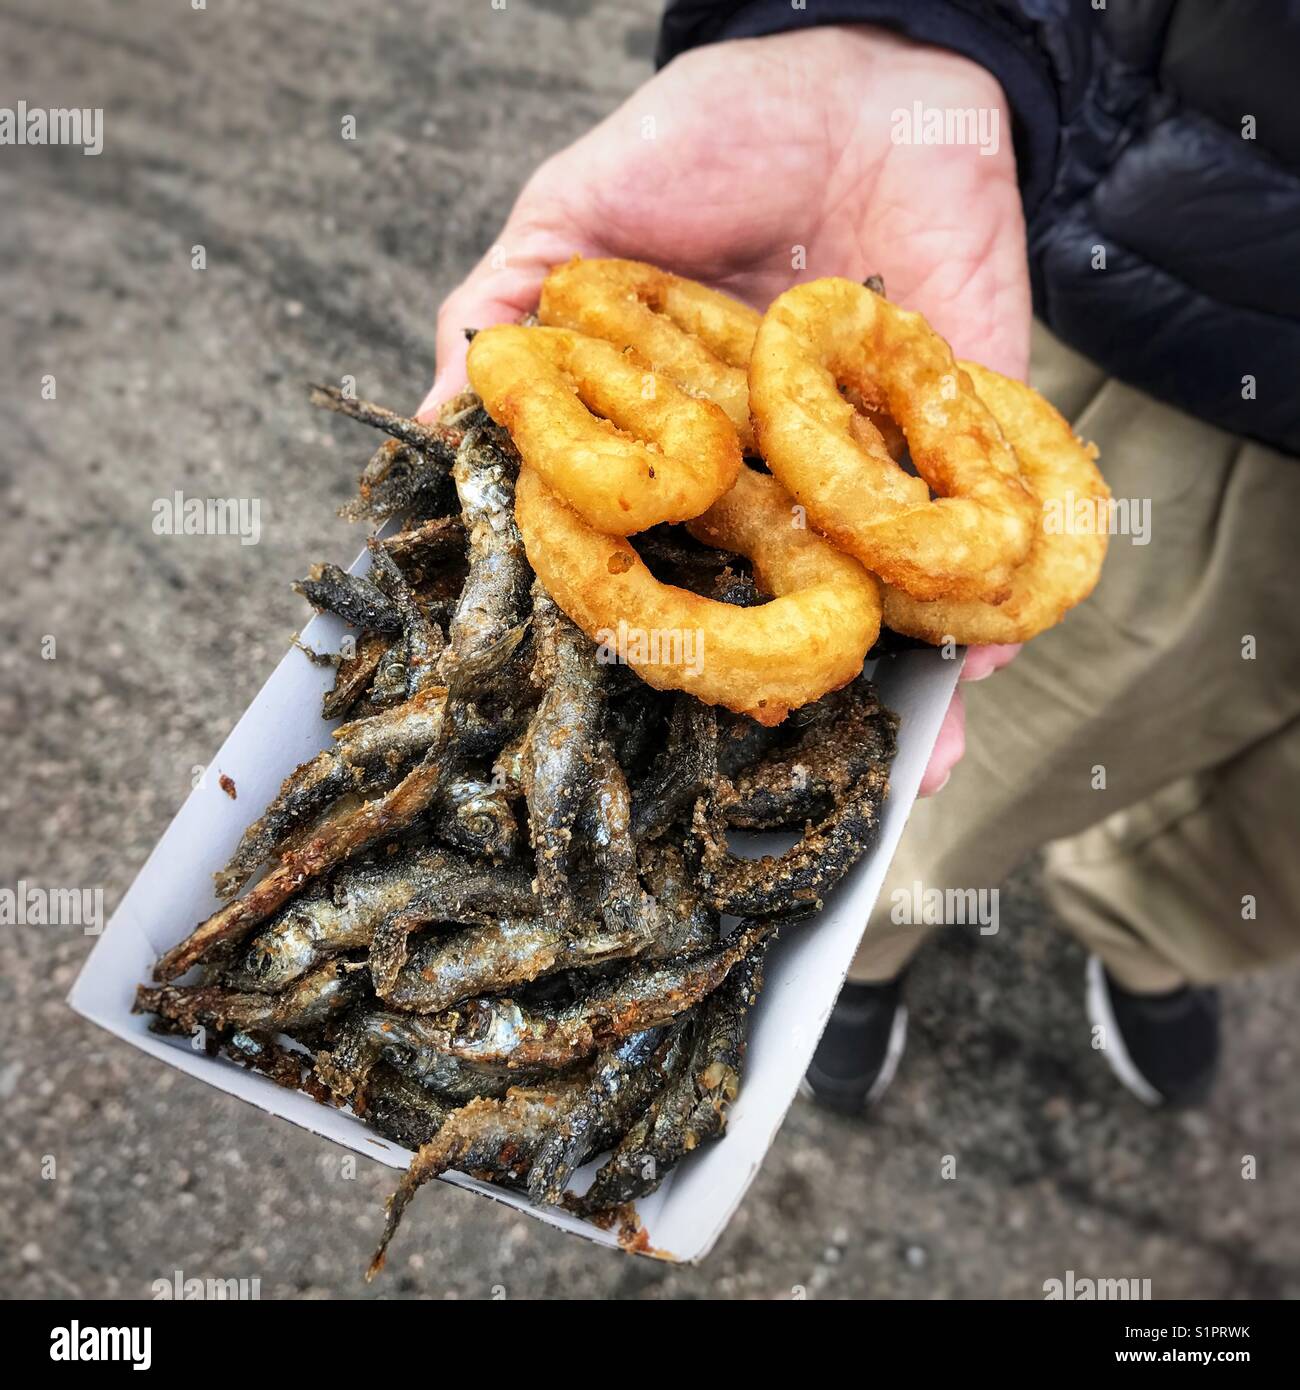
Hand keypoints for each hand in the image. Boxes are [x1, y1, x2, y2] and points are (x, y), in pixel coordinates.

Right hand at [423, 25, 1031, 791]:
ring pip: (882, 597)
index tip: (635, 724)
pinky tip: (981, 670)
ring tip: (904, 773)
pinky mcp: (965, 428)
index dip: (650, 641)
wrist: (864, 67)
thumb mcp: (574, 220)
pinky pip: (983, 530)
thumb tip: (432, 432)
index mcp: (681, 447)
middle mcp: (772, 477)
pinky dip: (994, 597)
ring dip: (898, 683)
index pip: (659, 565)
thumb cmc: (706, 134)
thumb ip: (503, 319)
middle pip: (775, 606)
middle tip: (774, 786)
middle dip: (781, 696)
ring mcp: (868, 463)